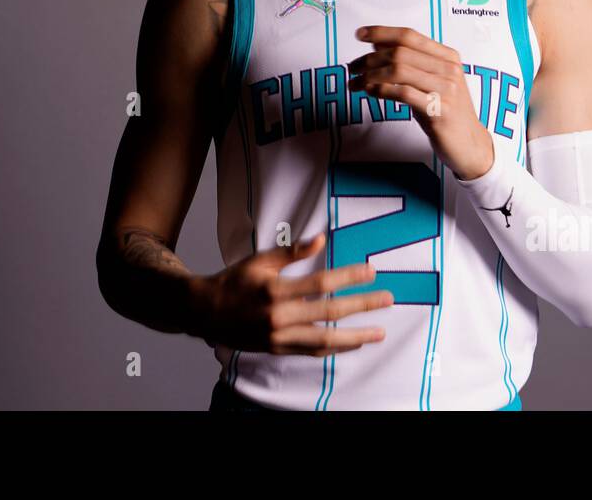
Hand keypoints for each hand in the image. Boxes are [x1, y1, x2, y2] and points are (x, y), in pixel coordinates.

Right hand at [189, 232, 393, 355]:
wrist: (204, 313)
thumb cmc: (232, 282)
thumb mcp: (258, 260)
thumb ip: (290, 252)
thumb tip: (321, 239)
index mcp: (274, 289)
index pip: (320, 282)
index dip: (348, 277)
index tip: (371, 271)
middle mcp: (278, 316)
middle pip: (329, 311)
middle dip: (362, 305)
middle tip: (387, 299)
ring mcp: (279, 336)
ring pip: (325, 339)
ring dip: (356, 336)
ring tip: (380, 332)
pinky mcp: (278, 350)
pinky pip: (312, 352)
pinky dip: (335, 348)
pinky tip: (354, 343)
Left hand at [348, 25, 494, 179]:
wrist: (470, 144)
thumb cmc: (445, 111)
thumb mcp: (430, 81)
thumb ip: (410, 62)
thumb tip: (378, 43)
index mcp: (448, 56)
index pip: (409, 36)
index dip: (381, 32)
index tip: (359, 34)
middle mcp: (448, 69)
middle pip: (400, 53)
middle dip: (369, 59)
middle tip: (352, 68)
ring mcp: (446, 89)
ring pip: (398, 71)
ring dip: (370, 75)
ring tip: (356, 83)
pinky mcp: (439, 110)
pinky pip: (403, 93)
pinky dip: (381, 90)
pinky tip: (370, 92)